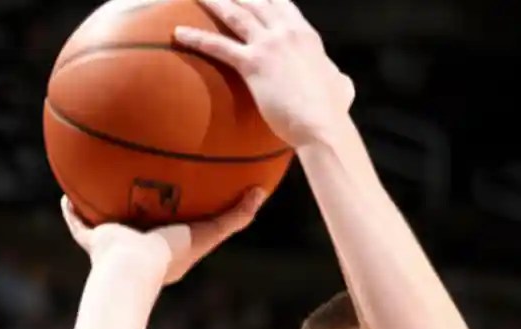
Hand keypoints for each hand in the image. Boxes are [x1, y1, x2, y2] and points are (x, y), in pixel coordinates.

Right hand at [60, 188, 264, 285]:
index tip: (182, 204)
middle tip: (140, 191)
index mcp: (165, 250)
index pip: (174, 233)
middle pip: (140, 226)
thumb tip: (261, 192)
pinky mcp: (95, 241)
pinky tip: (65, 195)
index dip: (179, 219)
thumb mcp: (210, 232)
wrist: (135, 267)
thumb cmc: (173, 253)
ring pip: (107, 225)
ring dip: (103, 210)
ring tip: (99, 188)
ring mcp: (116, 245)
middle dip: (140, 212)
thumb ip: (236, 216)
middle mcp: (139, 247)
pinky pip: (79, 225)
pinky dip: (71, 213)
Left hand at [174, 0, 354, 147]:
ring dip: (215, 1)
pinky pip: (218, 46)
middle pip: (256, 1)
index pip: (281, 5)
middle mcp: (287, 32)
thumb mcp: (340, 86)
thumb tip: (342, 82)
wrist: (322, 124)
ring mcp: (269, 45)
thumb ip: (336, 78)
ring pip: (236, 15)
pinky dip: (196, 38)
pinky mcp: (253, 64)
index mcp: (306, 35)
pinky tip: (178, 33)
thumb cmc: (332, 111)